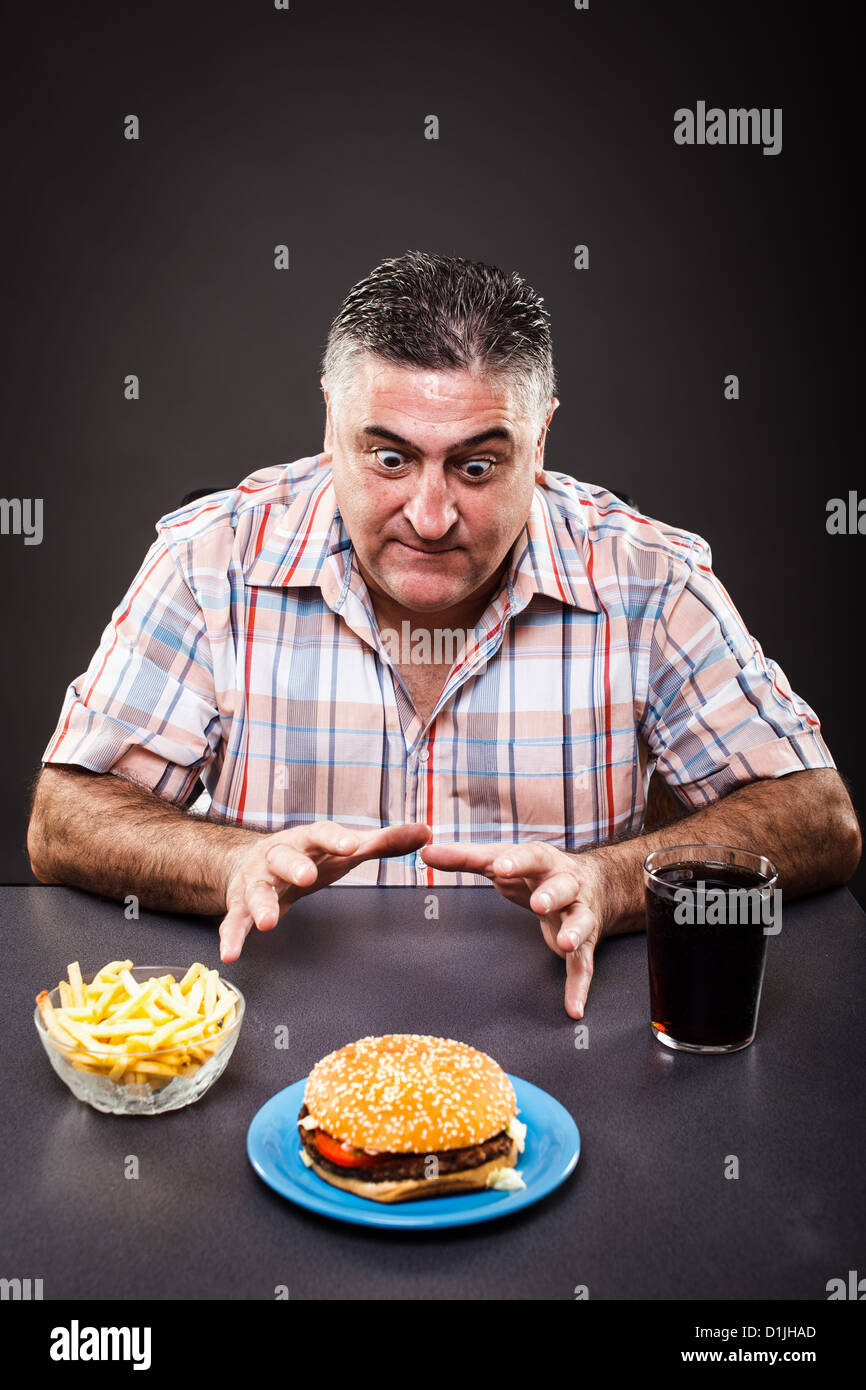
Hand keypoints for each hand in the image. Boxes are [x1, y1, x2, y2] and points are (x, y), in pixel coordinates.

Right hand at [219, 820, 430, 961]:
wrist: (248, 860)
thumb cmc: (306, 854)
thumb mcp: (343, 848)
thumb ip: (383, 842)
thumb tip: (425, 832)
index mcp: (307, 839)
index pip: (322, 833)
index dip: (336, 838)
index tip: (352, 845)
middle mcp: (278, 855)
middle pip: (285, 856)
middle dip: (295, 865)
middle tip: (307, 876)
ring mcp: (257, 880)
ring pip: (256, 890)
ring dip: (261, 904)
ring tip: (268, 922)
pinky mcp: (240, 905)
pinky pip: (234, 920)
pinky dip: (232, 936)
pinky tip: (230, 953)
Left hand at [420, 840, 605, 1017]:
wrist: (593, 882)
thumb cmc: (535, 870)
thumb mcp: (503, 859)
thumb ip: (465, 857)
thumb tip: (426, 853)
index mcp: (544, 862)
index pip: (532, 856)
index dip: (518, 862)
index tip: (500, 867)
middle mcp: (567, 884)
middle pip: (563, 887)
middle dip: (552, 894)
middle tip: (538, 904)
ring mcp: (579, 913)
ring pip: (581, 921)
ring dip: (574, 932)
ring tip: (565, 944)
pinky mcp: (585, 942)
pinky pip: (583, 964)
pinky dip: (579, 986)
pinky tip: (573, 1008)